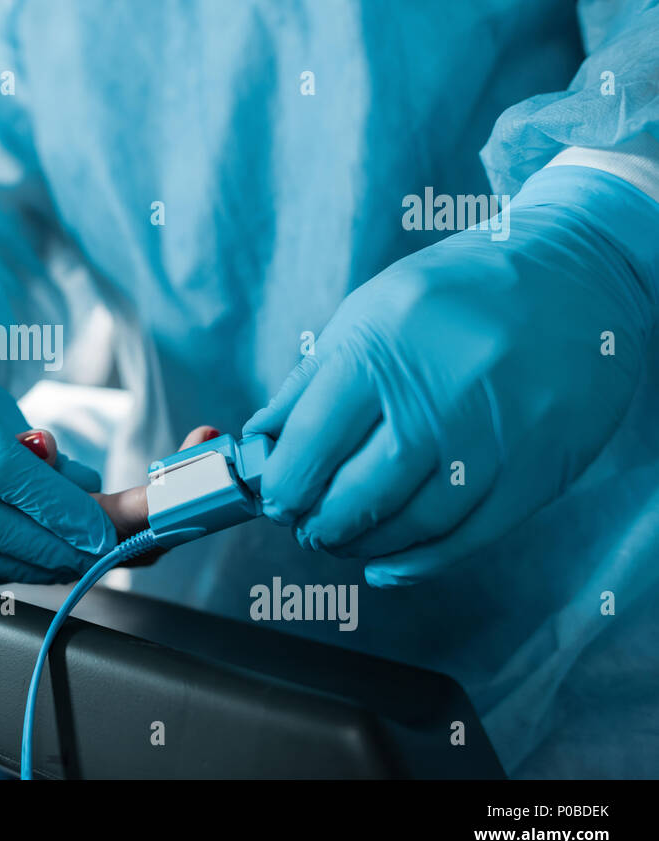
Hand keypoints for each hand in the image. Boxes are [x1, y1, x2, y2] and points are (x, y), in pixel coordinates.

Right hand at [0, 339, 113, 582]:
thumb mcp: (0, 410)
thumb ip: (46, 457)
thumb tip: (94, 501)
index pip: (7, 474)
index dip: (59, 508)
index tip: (103, 530)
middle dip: (58, 548)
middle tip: (102, 554)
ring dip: (37, 566)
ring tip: (74, 559)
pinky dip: (5, 569)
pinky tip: (32, 562)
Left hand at [245, 167, 656, 585]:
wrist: (577, 278)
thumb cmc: (457, 295)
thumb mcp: (371, 312)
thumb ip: (311, 382)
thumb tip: (262, 445)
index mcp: (385, 348)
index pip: (312, 440)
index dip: (283, 483)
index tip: (274, 499)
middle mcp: (442, 395)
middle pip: (360, 492)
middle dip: (319, 523)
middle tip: (305, 526)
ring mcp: (496, 438)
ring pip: (413, 524)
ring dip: (364, 544)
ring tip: (342, 538)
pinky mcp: (537, 471)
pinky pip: (468, 538)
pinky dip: (417, 562)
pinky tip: (387, 562)